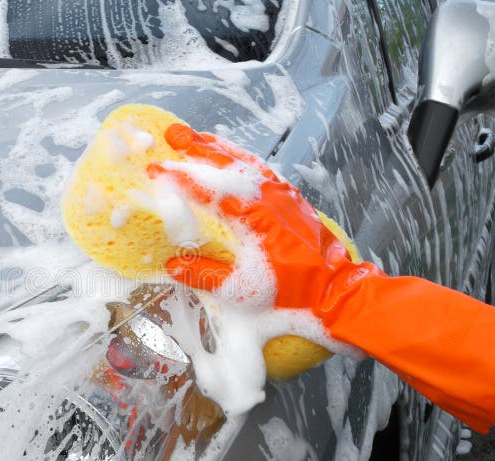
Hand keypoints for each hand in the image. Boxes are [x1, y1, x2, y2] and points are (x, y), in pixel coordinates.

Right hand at [149, 123, 381, 314]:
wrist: (336, 291)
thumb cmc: (293, 292)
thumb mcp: (243, 290)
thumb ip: (206, 275)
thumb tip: (173, 265)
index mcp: (254, 217)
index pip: (210, 190)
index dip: (180, 179)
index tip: (157, 170)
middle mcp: (270, 198)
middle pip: (228, 165)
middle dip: (198, 148)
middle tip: (173, 134)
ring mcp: (283, 195)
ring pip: (246, 162)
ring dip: (220, 149)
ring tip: (198, 137)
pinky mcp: (291, 199)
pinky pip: (262, 170)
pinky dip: (243, 159)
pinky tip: (233, 157)